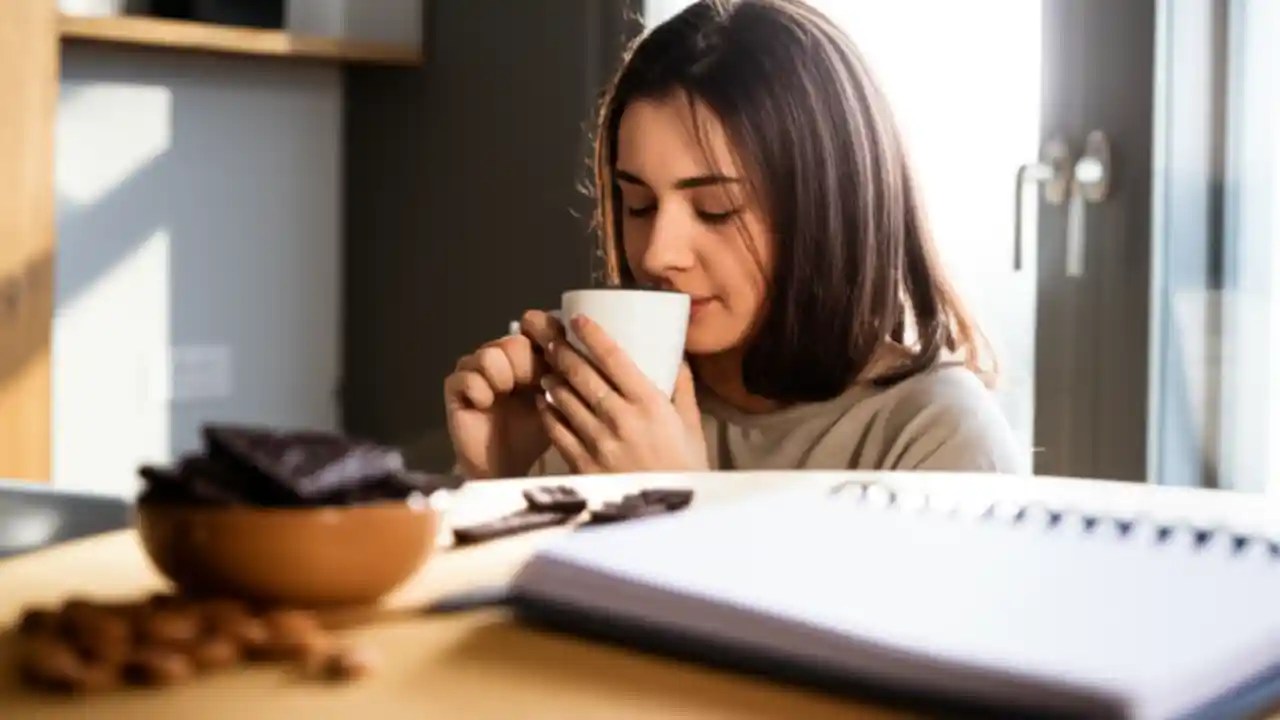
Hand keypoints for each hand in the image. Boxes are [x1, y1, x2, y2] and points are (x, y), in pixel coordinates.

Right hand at [443, 310, 564, 477]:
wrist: (504, 467)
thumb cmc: (532, 435)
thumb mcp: (557, 403)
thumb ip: (564, 375)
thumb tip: (580, 349)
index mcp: (528, 355)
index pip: (536, 327)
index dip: (545, 334)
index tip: (552, 355)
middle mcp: (501, 355)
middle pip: (514, 342)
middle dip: (526, 366)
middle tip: (530, 388)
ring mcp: (475, 368)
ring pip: (491, 355)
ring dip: (502, 377)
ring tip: (504, 396)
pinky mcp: (455, 386)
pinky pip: (468, 376)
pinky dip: (480, 391)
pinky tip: (485, 405)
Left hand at [532, 314, 707, 473]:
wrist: (670, 518)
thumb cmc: (685, 469)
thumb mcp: (690, 426)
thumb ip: (681, 389)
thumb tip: (674, 357)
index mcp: (650, 404)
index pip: (614, 358)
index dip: (592, 335)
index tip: (578, 319)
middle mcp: (621, 418)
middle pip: (581, 374)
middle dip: (560, 349)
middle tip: (546, 334)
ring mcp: (598, 443)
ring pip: (564, 399)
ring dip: (551, 378)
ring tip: (544, 366)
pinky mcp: (582, 465)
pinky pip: (557, 431)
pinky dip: (548, 412)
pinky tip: (543, 401)